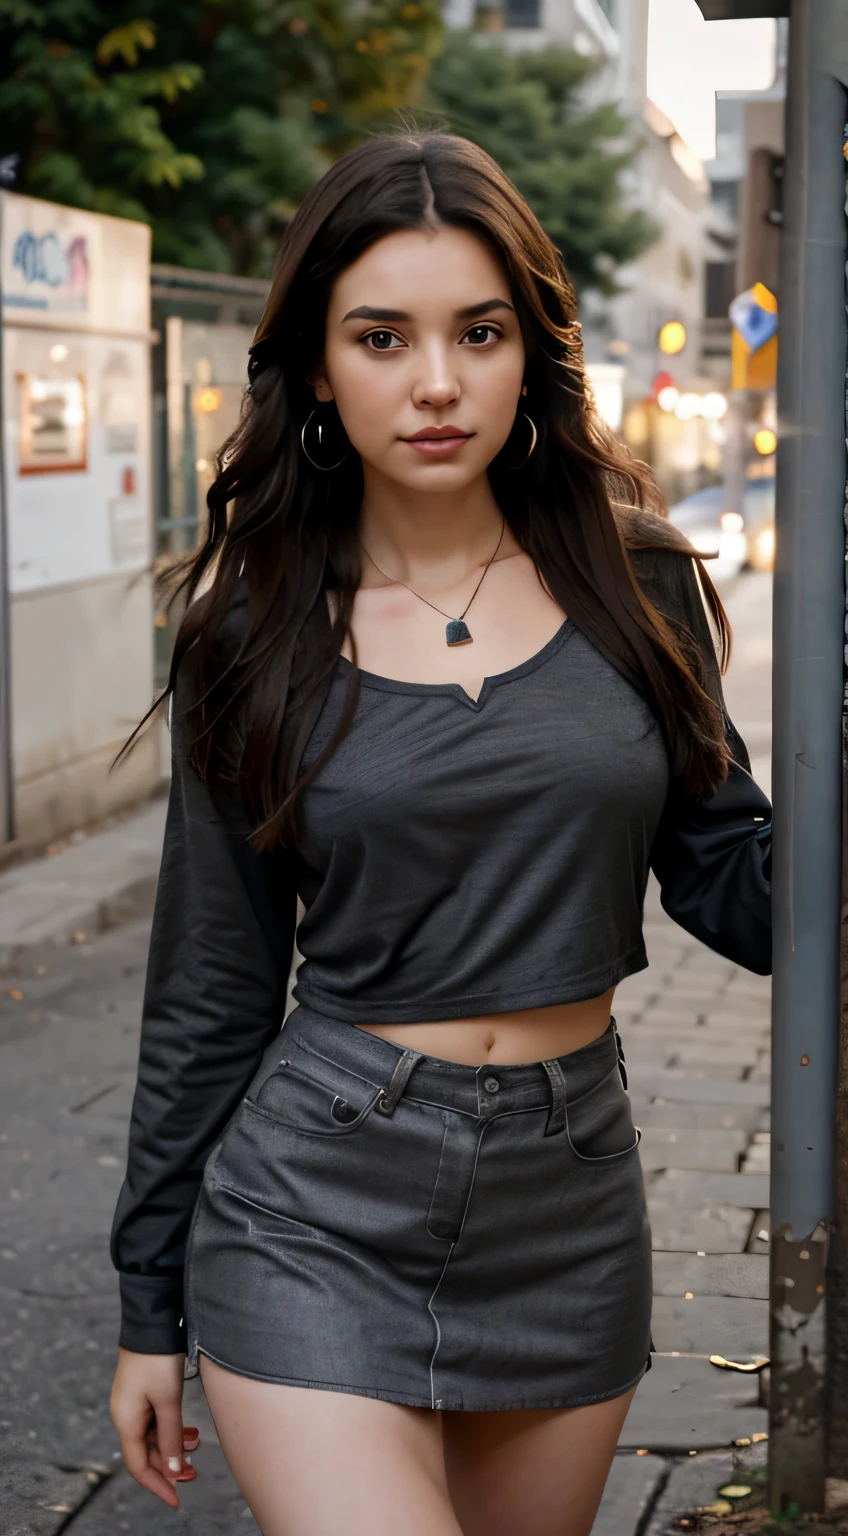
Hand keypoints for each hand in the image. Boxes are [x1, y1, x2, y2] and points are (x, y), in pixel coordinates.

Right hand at [110, 1348, 199, 1507]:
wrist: (152, 1319)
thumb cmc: (157, 1358)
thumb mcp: (168, 1399)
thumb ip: (170, 1436)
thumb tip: (172, 1470)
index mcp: (126, 1420)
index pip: (138, 1465)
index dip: (157, 1485)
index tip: (176, 1499)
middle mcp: (126, 1415)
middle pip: (146, 1453)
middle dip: (168, 1466)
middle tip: (194, 1473)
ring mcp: (134, 1403)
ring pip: (153, 1437)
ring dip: (173, 1447)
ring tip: (196, 1448)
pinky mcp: (143, 1392)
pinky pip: (156, 1421)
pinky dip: (172, 1430)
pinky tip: (188, 1431)